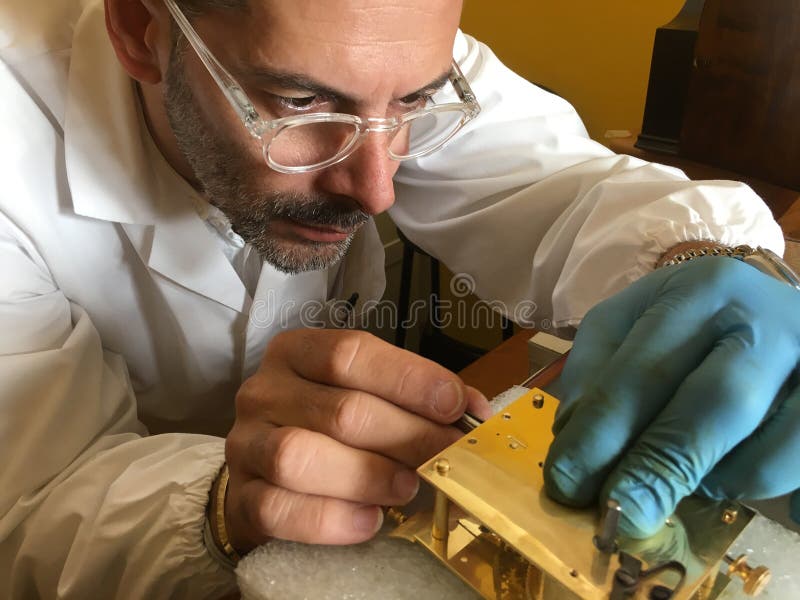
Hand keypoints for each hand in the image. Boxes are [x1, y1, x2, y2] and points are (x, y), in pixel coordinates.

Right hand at [224, 329, 489, 550]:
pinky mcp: (240, 497)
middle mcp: (265, 391)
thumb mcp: (364, 394)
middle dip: (407, 436)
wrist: (265, 472)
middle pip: (340, 410)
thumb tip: (471, 409)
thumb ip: (411, 396)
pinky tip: (369, 521)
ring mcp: (246, 444)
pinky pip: (279, 509)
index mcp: (297, 352)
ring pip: (301, 457)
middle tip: (446, 456)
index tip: (455, 405)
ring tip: (407, 487)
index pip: (351, 353)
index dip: (409, 379)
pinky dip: (330, 518)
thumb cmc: (325, 426)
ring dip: (367, 475)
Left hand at [543, 257, 799, 536]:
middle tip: (616, 514)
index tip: (567, 482)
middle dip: (655, 467)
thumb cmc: (688, 321)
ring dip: (708, 481)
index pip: (644, 369)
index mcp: (700, 291)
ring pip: (766, 447)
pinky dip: (752, 484)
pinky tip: (721, 477)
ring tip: (672, 483)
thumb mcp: (631, 321)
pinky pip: (797, 465)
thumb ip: (594, 370)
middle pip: (711, 404)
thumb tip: (573, 438)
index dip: (601, 433)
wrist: (772, 312)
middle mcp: (767, 318)